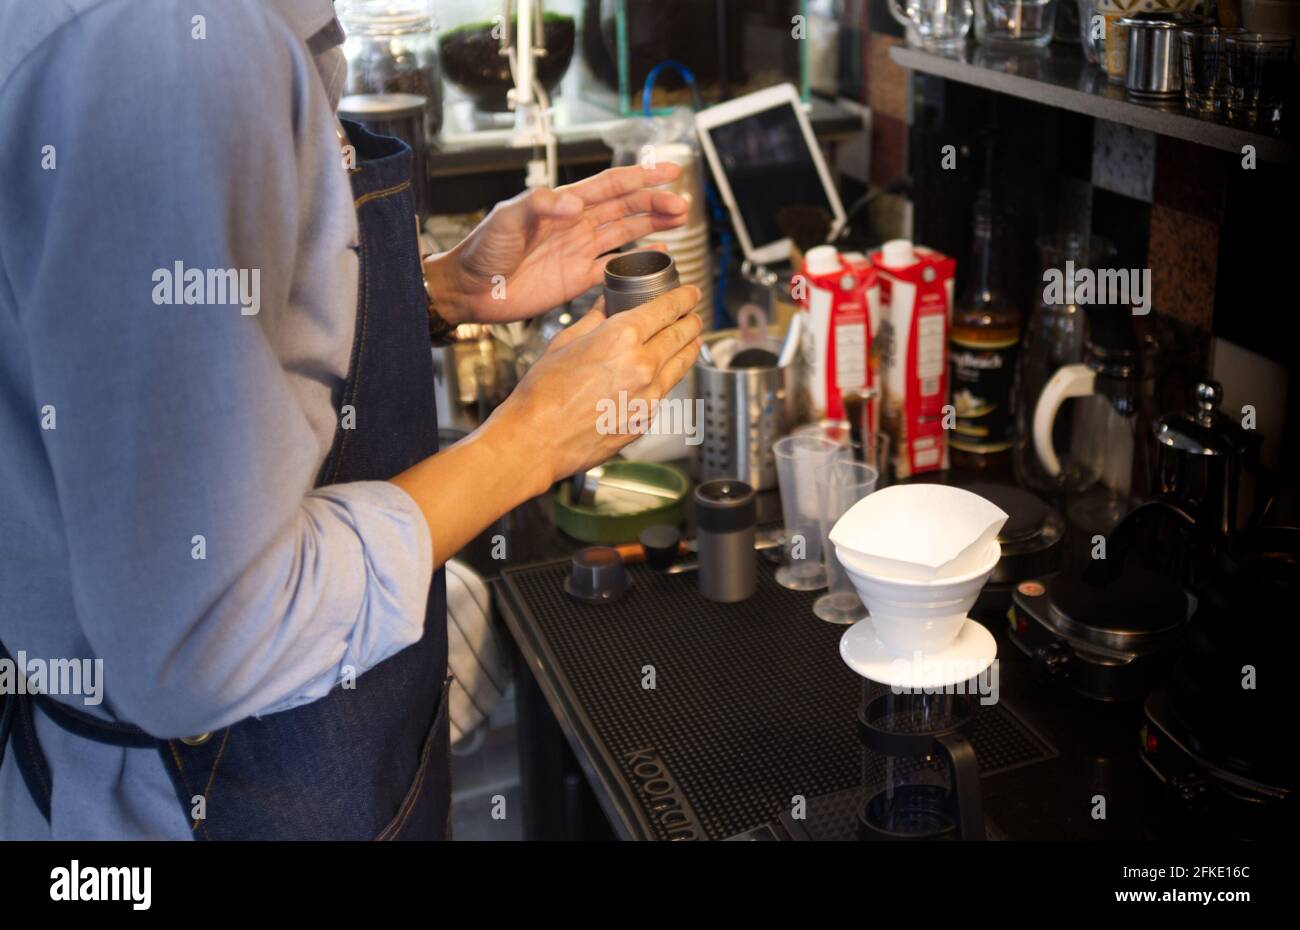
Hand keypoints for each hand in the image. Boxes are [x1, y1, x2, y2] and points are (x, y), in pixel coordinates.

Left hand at [424, 165, 689, 325]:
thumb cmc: (482, 249)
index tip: (667, 172)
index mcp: (563, 205)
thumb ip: (540, 205)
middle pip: (624, 208)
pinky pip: (613, 267)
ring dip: (652, 226)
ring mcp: (579, 251)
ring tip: (679, 220)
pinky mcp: (577, 279)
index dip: (639, 177)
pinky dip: (637, 261)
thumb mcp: (506, 218)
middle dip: (654, 203)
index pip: (609, 185)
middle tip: (681, 205)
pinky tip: (658, 254)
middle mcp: (576, 225)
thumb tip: (576, 204)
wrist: (469, 288)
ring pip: (625, 234)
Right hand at [487, 285, 702, 485]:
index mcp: (622, 337)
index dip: (684, 297)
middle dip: (692, 321)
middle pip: (683, 334)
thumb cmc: (542, 394)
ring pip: (682, 364)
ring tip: (690, 339)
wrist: (537, 441)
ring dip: (690, 347)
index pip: (667, 308)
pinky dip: (669, 375)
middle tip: (694, 314)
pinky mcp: (646, 419)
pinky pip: (666, 390)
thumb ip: (595, 319)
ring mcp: (648, 395)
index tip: (690, 294)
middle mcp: (642, 365)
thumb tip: (608, 303)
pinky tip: (664, 371)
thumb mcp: (565, 342)